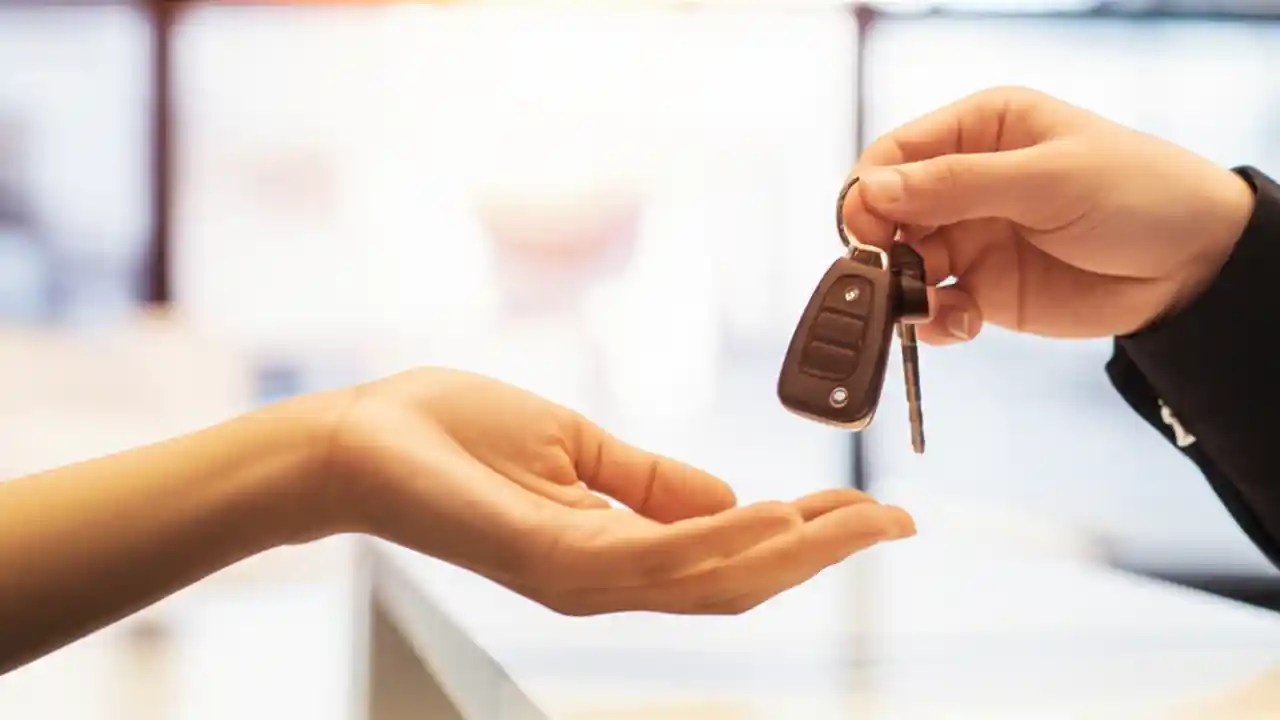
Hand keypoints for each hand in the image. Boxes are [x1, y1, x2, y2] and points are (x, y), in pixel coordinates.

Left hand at [300, 368, 913, 614]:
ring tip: (858, 520)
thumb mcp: (573, 446)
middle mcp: (606, 576)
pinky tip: (774, 515)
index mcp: (613, 548)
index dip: (806, 542)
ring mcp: (580, 574)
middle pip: (738, 580)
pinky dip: (722, 539)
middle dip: (823, 554)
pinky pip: (654, 556)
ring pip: (712, 577)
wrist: (357, 440)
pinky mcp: (551, 556)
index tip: (870, 514)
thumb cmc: (448, 438)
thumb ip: (649, 479)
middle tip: (895, 522)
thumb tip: (730, 495)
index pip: (728, 555)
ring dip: (794, 550)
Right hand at [842, 86, 1256, 341]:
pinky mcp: (983, 289)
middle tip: (890, 278)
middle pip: (888, 214)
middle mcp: (965, 183)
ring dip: (905, 292)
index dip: (870, 192)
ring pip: (903, 266)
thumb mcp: (1047, 179)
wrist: (1197, 266)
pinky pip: (934, 307)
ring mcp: (972, 237)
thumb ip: (956, 185)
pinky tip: (963, 323)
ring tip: (933, 307)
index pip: (895, 155)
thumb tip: (872, 191)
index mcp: (980, 131)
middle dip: (881, 249)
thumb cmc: (1138, 194)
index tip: (865, 230)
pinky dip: (934, 321)